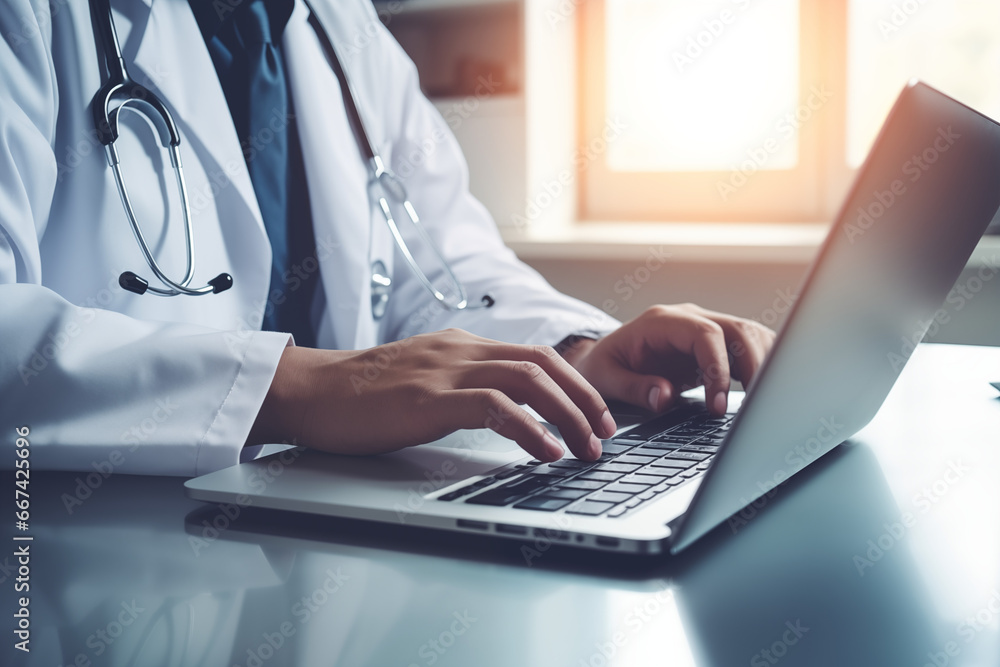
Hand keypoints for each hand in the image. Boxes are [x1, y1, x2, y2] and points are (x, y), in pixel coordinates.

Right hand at [248, 329, 617, 461]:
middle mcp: (461, 350)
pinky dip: (531, 430)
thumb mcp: (421, 379)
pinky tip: (546, 453)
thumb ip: (459, 385)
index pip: (536, 355)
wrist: (309, 390)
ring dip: (569, 416)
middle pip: (545, 363)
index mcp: (462, 346)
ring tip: (586, 449)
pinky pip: (496, 407)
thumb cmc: (358, 394)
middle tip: (605, 435)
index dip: (575, 384)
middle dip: (585, 399)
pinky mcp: (430, 398)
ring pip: (530, 380)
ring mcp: (446, 371)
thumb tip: (498, 409)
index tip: (595, 415)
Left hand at [564, 304, 775, 416]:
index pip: (706, 335)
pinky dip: (762, 364)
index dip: (719, 368)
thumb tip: (664, 396)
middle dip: (753, 367)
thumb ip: (633, 387)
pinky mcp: (714, 343)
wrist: (602, 358)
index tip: (718, 406)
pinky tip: (764, 391)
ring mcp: (703, 327)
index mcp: (661, 322)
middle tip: (754, 407)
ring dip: (764, 364)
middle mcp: (687, 319)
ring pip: (749, 334)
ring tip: (764, 403)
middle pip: (737, 330)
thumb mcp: (605, 379)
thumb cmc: (602, 367)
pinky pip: (748, 346)